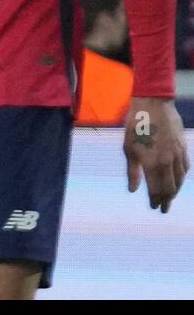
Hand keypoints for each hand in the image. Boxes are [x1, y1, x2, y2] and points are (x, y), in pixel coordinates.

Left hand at [124, 97, 187, 211]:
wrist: (153, 105)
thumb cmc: (135, 126)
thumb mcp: (128, 148)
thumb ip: (133, 171)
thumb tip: (133, 190)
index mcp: (153, 163)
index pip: (156, 189)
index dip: (155, 200)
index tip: (154, 207)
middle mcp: (168, 162)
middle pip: (171, 187)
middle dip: (167, 199)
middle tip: (163, 208)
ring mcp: (178, 155)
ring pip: (181, 179)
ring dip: (176, 190)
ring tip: (170, 197)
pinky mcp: (183, 147)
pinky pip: (186, 167)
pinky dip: (183, 177)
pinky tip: (179, 180)